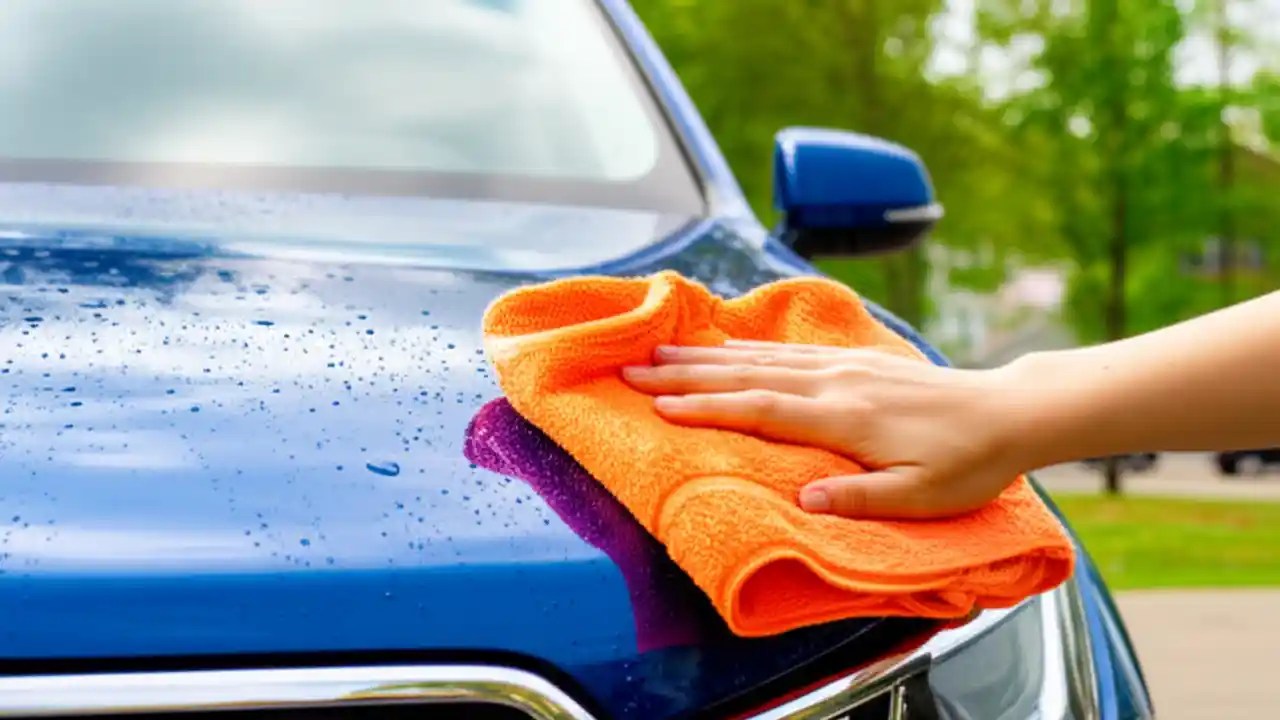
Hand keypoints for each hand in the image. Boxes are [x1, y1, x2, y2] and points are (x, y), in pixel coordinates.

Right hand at [621, 340, 1030, 519]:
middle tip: (632, 367)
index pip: (760, 410)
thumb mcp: (922, 497)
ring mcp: (847, 366)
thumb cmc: (967, 463)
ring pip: (762, 357)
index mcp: (846, 419)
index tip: (656, 403)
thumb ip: (860, 500)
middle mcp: (838, 383)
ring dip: (707, 355)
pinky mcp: (857, 359)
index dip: (705, 407)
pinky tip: (727, 345)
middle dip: (685, 373)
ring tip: (661, 352)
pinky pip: (789, 350)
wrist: (1009, 412)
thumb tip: (802, 502)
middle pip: (747, 375)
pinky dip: (750, 346)